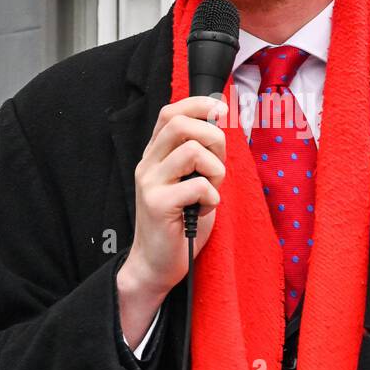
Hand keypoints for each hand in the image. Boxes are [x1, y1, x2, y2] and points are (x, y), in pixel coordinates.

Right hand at [121, 94, 228, 299]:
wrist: (156, 264)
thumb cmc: (180, 223)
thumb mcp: (190, 181)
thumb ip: (200, 155)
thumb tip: (219, 123)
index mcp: (155, 155)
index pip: (170, 112)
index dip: (198, 104)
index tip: (222, 111)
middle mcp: (148, 164)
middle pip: (181, 124)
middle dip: (213, 138)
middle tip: (217, 166)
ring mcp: (150, 183)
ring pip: (193, 151)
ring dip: (215, 171)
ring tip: (210, 191)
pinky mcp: (157, 204)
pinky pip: (199, 186)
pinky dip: (212, 197)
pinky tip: (204, 209)